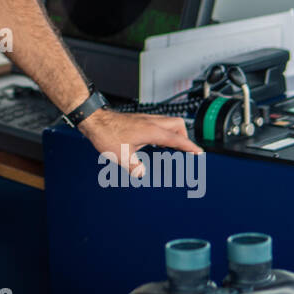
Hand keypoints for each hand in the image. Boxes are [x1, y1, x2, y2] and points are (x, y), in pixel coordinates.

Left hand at [75, 108, 203, 177]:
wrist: (94, 119)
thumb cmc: (107, 134)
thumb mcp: (121, 156)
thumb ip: (134, 167)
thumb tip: (142, 174)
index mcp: (152, 131)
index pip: (177, 139)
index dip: (189, 147)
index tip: (199, 152)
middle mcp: (151, 122)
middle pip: (178, 125)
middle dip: (184, 137)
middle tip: (184, 151)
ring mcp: (145, 119)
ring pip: (168, 122)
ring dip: (174, 133)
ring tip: (171, 148)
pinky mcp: (139, 119)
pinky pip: (159, 122)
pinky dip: (164, 131)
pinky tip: (155, 141)